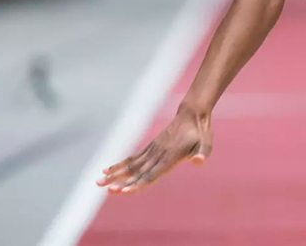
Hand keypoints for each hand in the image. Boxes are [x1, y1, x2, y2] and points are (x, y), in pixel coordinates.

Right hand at [97, 107, 211, 193]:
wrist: (192, 115)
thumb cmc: (201, 133)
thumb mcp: (206, 144)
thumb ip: (202, 154)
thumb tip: (199, 162)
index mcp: (170, 157)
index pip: (152, 174)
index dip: (138, 183)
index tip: (125, 191)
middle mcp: (158, 154)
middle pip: (138, 172)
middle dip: (121, 182)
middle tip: (107, 190)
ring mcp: (152, 150)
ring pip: (131, 165)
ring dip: (115, 175)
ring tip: (98, 183)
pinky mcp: (150, 148)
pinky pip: (133, 158)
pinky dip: (120, 165)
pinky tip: (107, 171)